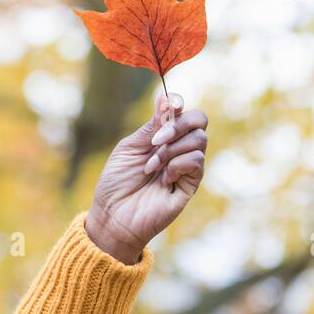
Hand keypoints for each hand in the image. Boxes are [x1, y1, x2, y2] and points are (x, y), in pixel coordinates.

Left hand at [85, 92, 208, 264]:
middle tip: (155, 140)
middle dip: (178, 125)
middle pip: (199, 121)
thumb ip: (151, 125)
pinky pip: (197, 161)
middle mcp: (178, 149)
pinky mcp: (191, 184)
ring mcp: (186, 166)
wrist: (113, 216)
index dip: (179, 104)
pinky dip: (177, 164)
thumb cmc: (116, 182)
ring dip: (171, 149)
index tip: (170, 106)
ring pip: (199, 139)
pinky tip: (162, 179)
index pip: (184, 112)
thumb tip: (166, 98)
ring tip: (150, 166)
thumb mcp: (130, 147)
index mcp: (163, 137)